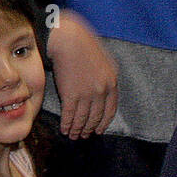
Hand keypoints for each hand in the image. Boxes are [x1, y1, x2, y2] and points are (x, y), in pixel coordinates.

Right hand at [48, 11, 118, 138]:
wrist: (68, 40)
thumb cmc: (84, 45)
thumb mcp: (105, 60)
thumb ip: (107, 77)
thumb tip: (104, 89)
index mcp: (112, 83)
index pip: (110, 110)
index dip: (103, 122)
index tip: (98, 130)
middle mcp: (101, 92)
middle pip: (96, 117)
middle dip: (89, 129)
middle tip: (84, 135)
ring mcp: (86, 94)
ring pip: (83, 118)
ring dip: (77, 129)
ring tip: (73, 136)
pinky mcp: (70, 95)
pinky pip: (70, 115)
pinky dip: (67, 124)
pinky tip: (64, 130)